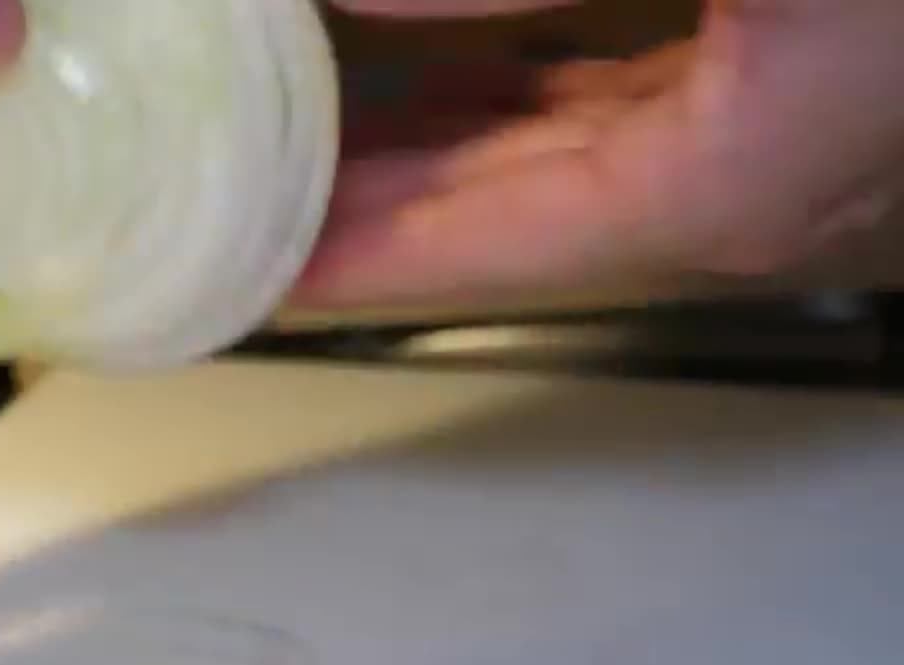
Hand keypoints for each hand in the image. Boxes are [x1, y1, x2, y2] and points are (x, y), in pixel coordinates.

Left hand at [295, 0, 903, 307]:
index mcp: (721, 183)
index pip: (487, 252)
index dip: (360, 263)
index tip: (256, 273)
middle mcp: (724, 182)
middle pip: (494, 214)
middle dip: (367, 203)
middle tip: (247, 191)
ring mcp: (746, 132)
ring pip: (533, 154)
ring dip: (417, 136)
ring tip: (303, 117)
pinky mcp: (757, 73)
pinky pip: (584, 96)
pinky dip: (491, 81)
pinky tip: (425, 53)